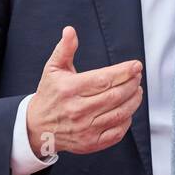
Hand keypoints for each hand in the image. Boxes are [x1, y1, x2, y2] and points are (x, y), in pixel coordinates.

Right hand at [25, 26, 142, 155]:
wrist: (37, 127)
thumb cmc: (49, 95)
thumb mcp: (52, 70)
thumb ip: (64, 49)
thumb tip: (70, 31)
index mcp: (69, 90)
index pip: (104, 79)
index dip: (124, 72)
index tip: (136, 66)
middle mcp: (78, 110)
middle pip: (115, 96)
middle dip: (132, 84)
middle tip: (137, 76)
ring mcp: (85, 128)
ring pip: (120, 113)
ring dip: (134, 101)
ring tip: (136, 90)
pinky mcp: (90, 143)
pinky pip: (117, 132)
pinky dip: (127, 120)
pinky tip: (128, 110)